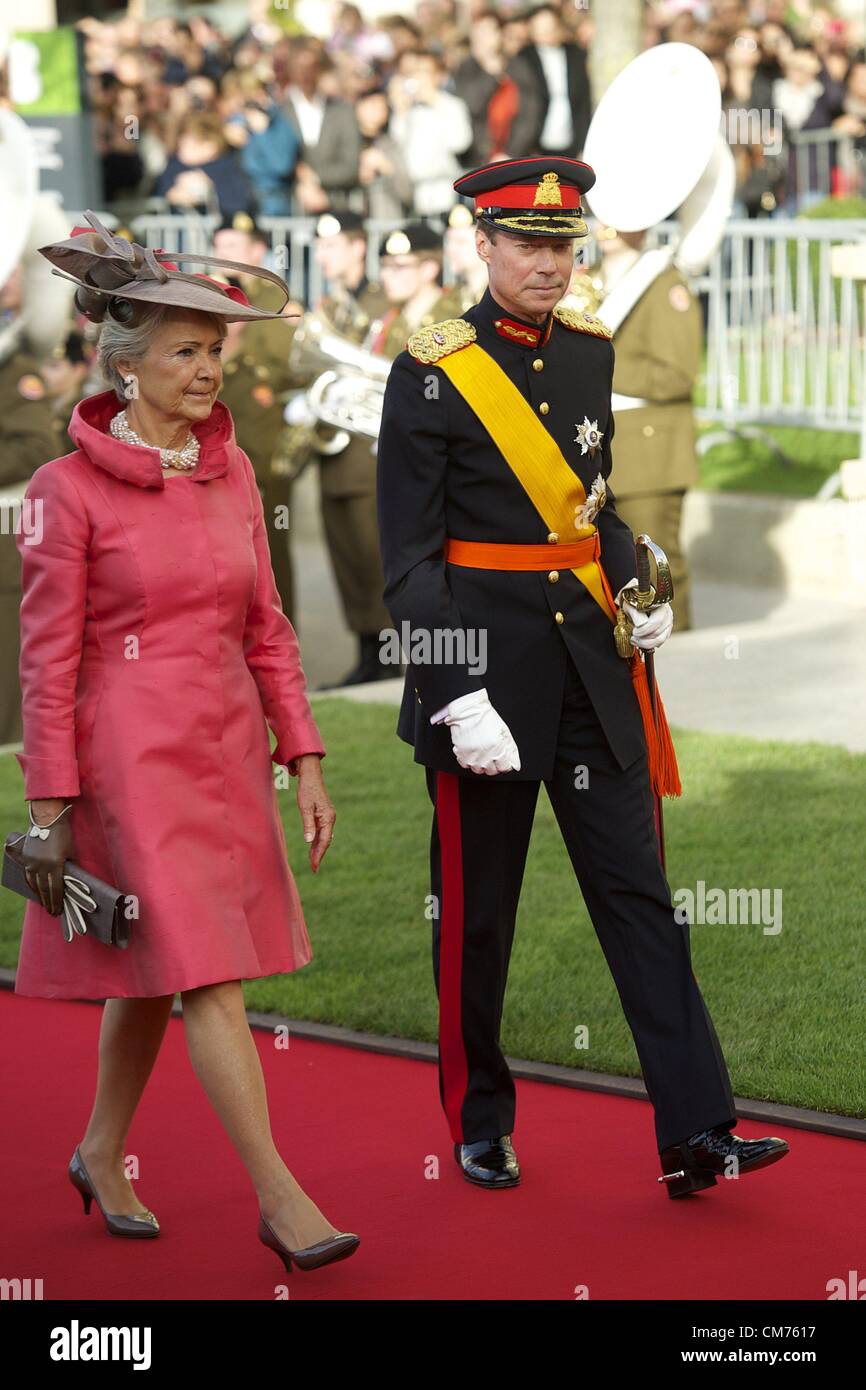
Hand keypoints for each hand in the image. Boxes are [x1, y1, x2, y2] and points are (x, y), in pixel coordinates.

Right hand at [20, 800, 73, 915]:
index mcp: (55, 864)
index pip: (56, 888)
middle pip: (45, 889)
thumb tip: (68, 881)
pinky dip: (33, 887)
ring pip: (35, 885)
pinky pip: (28, 877)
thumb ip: (68, 867)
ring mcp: (32, 862)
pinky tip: (37, 893)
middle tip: (53, 913)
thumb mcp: (70, 852)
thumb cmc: (63, 834)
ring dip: (41, 897)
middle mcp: (41, 865)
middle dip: (49, 903)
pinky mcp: (26, 858)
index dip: (57, 901)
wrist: (47, 819)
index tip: (59, 910)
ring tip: (46, 906)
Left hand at [295, 755, 334, 872]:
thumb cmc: (307, 790)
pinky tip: (313, 846)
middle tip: (313, 868)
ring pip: (324, 836)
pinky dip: (318, 840)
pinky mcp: (324, 814)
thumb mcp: (305, 807)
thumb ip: (308, 824)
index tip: (314, 866)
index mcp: (328, 818)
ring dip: (318, 848)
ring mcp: (328, 816)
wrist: (311, 775)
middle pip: (325, 841)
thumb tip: (309, 841)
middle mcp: (330, 818)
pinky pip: (322, 830)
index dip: (318, 855)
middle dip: (319, 854)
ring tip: (312, 860)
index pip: (324, 841)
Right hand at [442, 688, 520, 774]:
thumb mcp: (505, 732)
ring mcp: (472, 756)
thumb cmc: (486, 718)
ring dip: (481, 764)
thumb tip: (515, 765)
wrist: (469, 710)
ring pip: (478, 770)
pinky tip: (472, 751)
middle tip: (492, 753)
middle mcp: (485, 756)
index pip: (504, 768)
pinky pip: (466, 765)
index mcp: (498, 750)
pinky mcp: (461, 754)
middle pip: (492, 771)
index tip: (503, 758)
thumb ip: (512, 751)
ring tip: (482, 752)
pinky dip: (469, 760)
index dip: (505, 763)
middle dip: (494, 764)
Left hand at [616, 579, 673, 651]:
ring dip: (646, 644)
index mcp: (660, 604)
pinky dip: (650, 644)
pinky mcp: (666, 630)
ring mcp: (668, 622)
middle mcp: (667, 613)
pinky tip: (642, 641)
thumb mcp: (631, 605)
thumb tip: (641, 625)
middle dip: (643, 639)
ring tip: (636, 641)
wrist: (637, 602)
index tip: (634, 632)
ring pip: (661, 639)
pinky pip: (661, 641)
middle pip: (658, 632)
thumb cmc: (633, 602)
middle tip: (633, 638)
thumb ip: (636, 614)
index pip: (656, 622)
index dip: (644, 630)